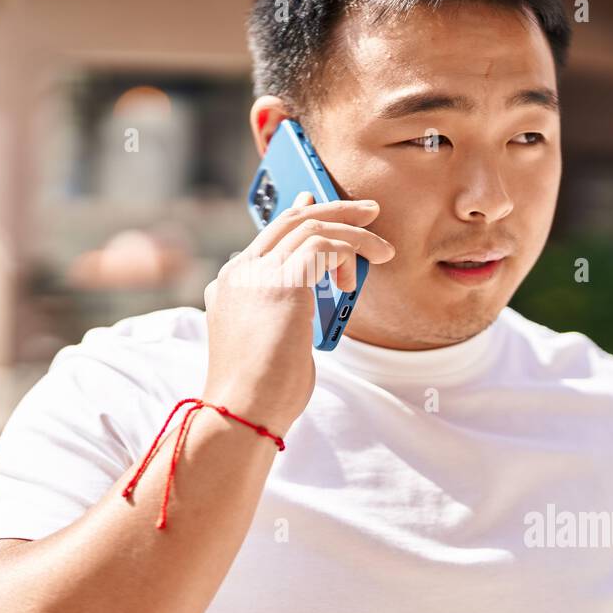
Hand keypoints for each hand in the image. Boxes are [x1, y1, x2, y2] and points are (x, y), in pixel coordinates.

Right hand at [202, 191, 394, 433]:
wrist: (242, 409)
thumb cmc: (261, 391)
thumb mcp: (270, 341)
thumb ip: (285, 311)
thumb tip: (313, 300)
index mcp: (230, 284)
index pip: (268, 237)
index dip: (298, 216)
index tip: (316, 202)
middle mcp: (239, 272)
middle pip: (289, 221)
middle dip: (334, 209)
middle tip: (368, 210)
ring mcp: (256, 273)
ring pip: (311, 227)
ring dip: (353, 234)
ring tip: (382, 250)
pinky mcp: (281, 282)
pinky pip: (324, 245)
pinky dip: (351, 250)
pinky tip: (364, 270)